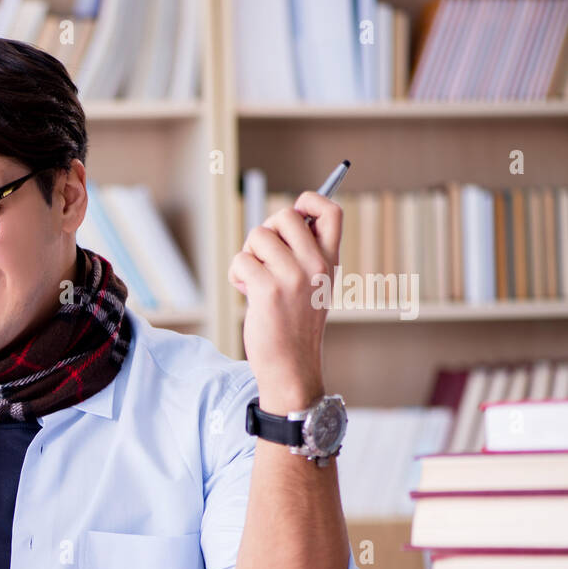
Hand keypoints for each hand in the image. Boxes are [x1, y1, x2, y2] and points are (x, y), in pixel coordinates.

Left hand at [228, 190, 341, 412]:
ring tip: (253, 279)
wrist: (292, 366)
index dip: (308, 202)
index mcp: (331, 260)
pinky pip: (241, 260)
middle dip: (265, 232)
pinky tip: (245, 290)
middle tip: (263, 258)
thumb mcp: (314, 286)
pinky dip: (236, 273)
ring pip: (257, 236)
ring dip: (247, 255)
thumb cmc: (296, 325)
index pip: (331, 210)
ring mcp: (293, 277)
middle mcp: (316, 265)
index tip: (294, 216)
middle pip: (284, 216)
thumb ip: (306, 255)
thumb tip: (284, 219)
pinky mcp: (268, 290)